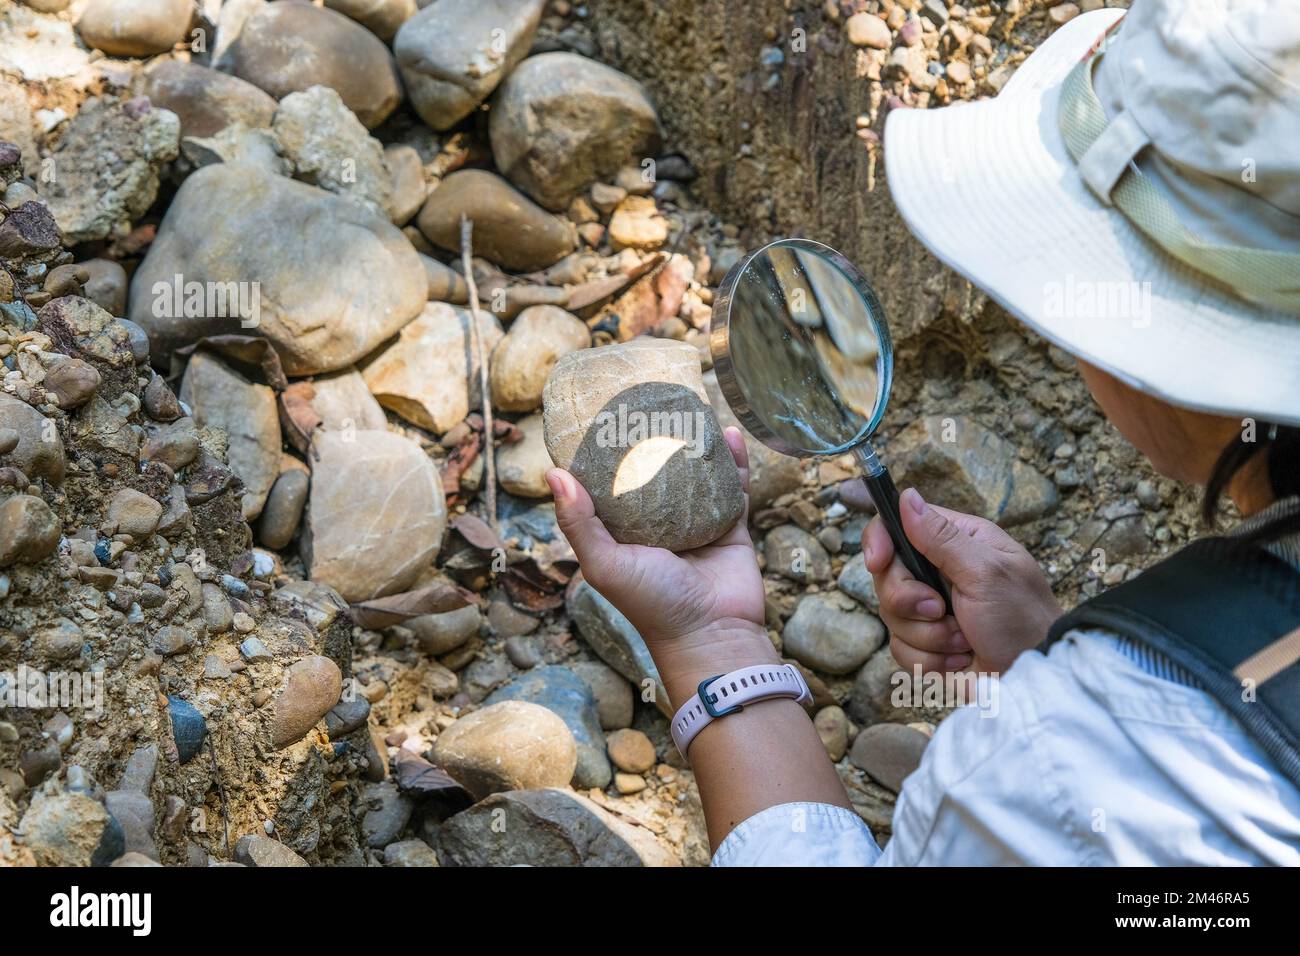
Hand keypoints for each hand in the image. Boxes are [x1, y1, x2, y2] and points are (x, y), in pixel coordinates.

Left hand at [547, 428, 776, 695]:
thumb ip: (579, 522)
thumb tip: (554, 472)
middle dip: (656, 439)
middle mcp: (658, 524)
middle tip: (653, 400)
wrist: (713, 634)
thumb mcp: (604, 564)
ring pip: (696, 473)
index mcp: (624, 532)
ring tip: (692, 408)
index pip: (610, 484)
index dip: (608, 452)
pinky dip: (732, 460)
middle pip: (656, 472)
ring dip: (696, 442)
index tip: (605, 415)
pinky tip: (728, 433)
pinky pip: (732, 487)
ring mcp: (696, 523)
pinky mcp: (730, 526)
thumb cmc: (651, 604)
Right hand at [863, 487, 1061, 674]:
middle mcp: (939, 572)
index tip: (878, 562)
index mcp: (956, 543)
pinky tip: (959, 659)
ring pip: (891, 616)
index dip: (879, 542)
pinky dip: (930, 659)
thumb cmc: (1022, 619)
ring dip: (928, 635)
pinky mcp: (926, 644)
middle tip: (940, 610)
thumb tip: (907, 497)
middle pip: (886, 576)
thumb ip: (942, 537)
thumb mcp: (985, 571)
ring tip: (963, 640)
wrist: (1034, 680)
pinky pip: (900, 649)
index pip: (897, 527)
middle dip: (909, 601)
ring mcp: (930, 611)